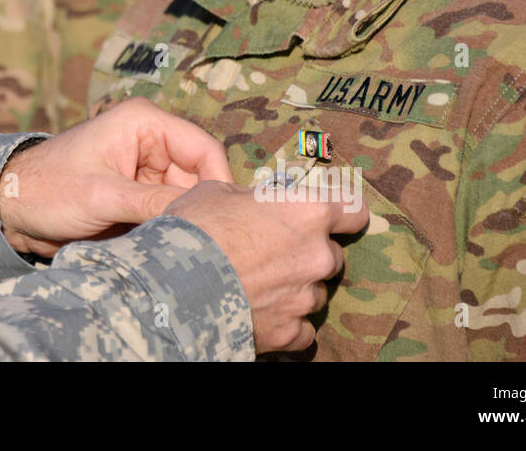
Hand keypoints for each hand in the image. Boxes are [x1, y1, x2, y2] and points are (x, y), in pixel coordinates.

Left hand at [0, 98, 231, 257]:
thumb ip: (153, 204)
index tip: (220, 221)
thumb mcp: (102, 197)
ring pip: (183, 200)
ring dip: (178, 223)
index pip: (204, 150)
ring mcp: (144, 169)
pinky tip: (157, 246)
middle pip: (198, 178)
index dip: (217, 183)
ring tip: (171, 245)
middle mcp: (150, 141)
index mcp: (144, 123)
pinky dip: (163, 230)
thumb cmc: (46, 189)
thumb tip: (203, 220)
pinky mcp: (136, 194)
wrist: (9, 209)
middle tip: (198, 243)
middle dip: (195, 210)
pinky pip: (165, 213)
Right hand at [162, 181, 368, 353]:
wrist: (172, 284)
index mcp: (307, 212)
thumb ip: (252, 198)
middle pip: (332, 255)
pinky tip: (260, 313)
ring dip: (295, 289)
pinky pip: (302, 329)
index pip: (354, 210)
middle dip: (307, 254)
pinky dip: (286, 323)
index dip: (344, 213)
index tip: (336, 216)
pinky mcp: (290, 332)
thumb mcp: (218, 192)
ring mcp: (306, 297)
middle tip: (272, 253)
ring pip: (314, 293)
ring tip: (258, 286)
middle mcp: (317, 255)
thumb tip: (255, 202)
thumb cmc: (194, 228)